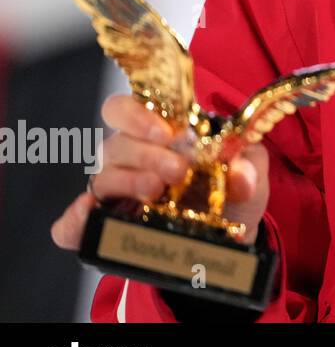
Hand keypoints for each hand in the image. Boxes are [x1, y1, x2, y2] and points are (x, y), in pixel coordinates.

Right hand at [50, 93, 269, 249]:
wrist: (232, 237)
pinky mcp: (107, 229)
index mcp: (159, 135)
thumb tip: (240, 177)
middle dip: (145, 153)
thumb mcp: (250, 171)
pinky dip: (75, 221)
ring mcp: (116, 194)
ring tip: (156, 192)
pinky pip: (73, 225)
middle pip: (115, 144)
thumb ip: (248, 165)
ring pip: (102, 177)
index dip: (138, 115)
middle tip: (177, 171)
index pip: (127, 109)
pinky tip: (90, 217)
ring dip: (127, 182)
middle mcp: (131, 159)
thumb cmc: (231, 191)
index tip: (167, 132)